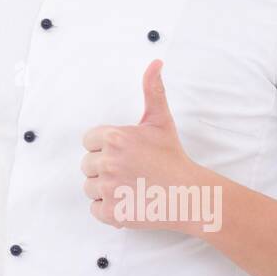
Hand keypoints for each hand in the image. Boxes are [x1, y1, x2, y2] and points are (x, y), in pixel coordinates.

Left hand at [80, 60, 202, 231]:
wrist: (190, 194)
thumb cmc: (172, 157)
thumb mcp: (161, 121)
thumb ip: (152, 90)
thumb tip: (155, 62)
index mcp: (115, 137)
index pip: (88, 141)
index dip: (104, 146)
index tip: (124, 153)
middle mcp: (108, 161)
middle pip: (87, 164)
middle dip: (104, 168)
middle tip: (130, 171)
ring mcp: (109, 189)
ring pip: (90, 187)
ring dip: (105, 189)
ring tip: (130, 186)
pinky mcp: (112, 212)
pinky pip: (94, 209)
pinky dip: (108, 209)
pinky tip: (128, 201)